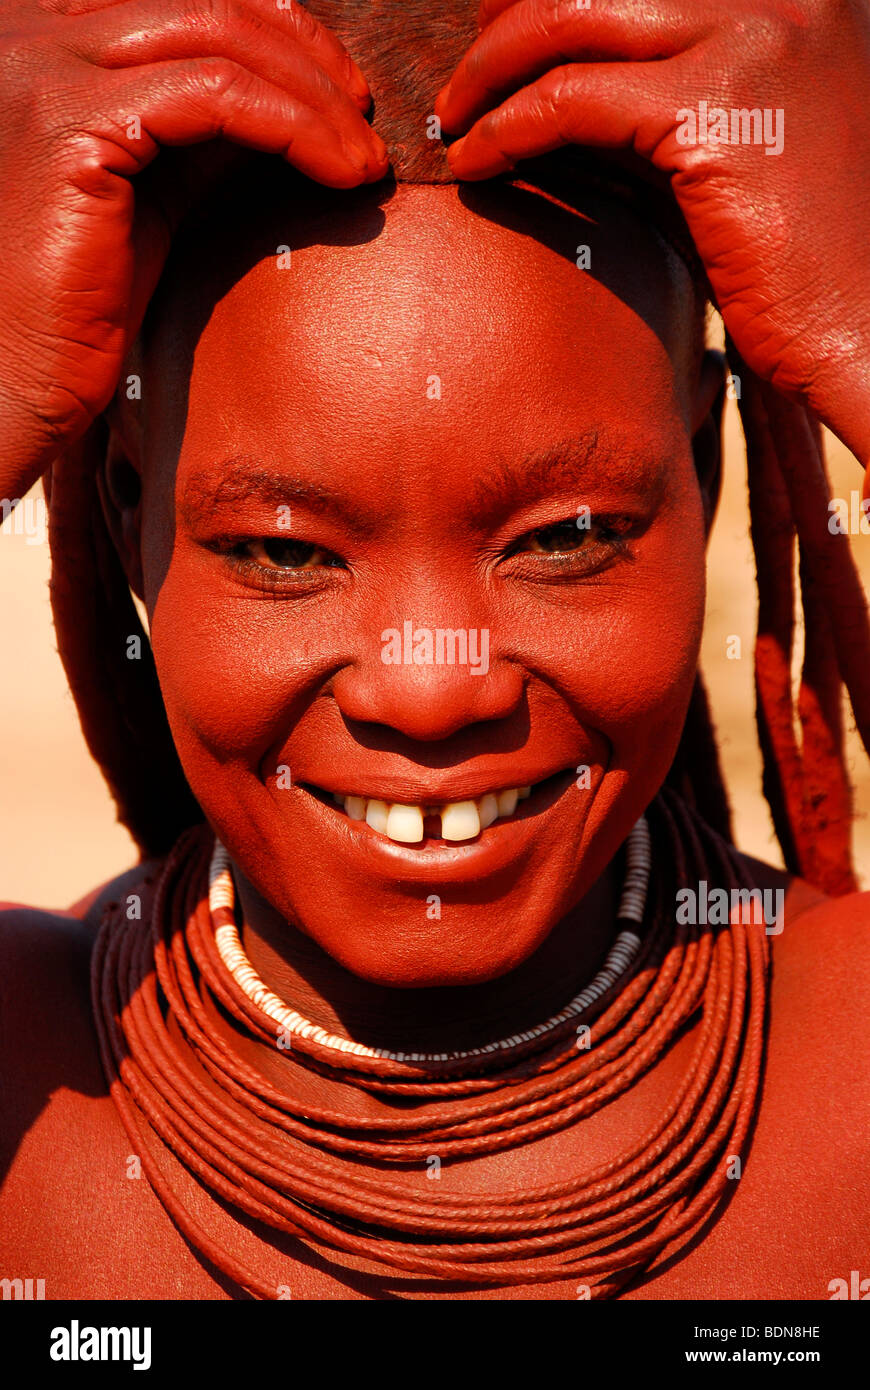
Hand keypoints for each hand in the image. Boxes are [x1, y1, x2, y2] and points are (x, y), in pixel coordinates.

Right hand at [0, 0, 386, 497]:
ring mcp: (48, 73)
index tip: (345, 96)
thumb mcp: (155, 190)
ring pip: (220, 41)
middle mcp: (39, 38)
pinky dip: (293, 126)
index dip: (280, 33)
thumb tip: (291, 103)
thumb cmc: (84, 302)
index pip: (189, 2)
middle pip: (209, 6)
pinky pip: (217, 97)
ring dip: (314, 98)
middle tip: (367, 121)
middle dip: (307, 58)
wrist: (20, 375)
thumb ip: (205, 133)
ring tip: (364, 159)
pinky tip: (336, 169)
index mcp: (59, 46)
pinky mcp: (73, 127)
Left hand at [435, 0, 869, 463]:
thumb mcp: (732, 144)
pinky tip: (474, 162)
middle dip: (513, 18)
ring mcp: (759, 36)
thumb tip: (563, 82)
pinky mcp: (719, 109)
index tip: (503, 34)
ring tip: (456, 118)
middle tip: (467, 76)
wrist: (863, 328)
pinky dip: (506, 128)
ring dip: (492, 67)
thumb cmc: (798, 259)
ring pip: (573, 13)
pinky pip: (570, 100)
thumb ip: (663, 95)